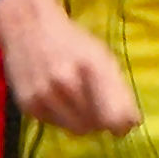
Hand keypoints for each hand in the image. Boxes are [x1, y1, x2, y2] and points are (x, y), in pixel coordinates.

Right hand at [0, 0, 140, 135]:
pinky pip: (57, 125)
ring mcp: (44, 96)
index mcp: (92, 67)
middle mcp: (66, 84)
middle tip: (99, 106)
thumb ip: (119, 89)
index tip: (123, 123)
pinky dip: (64, 118)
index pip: (113, 116)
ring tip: (80, 101)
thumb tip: (131, 123)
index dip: (121, 124)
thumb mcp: (102, 56)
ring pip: (77, 129)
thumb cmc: (72, 41)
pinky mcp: (28, 106)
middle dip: (103, 121)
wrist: (27, 28)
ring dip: (84, 121)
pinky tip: (60, 99)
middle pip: (96, 125)